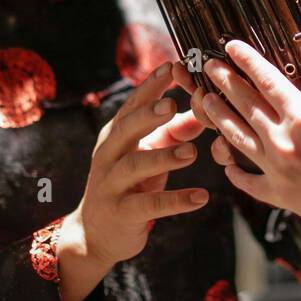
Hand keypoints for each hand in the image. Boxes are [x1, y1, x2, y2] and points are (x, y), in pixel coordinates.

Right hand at [59, 64, 207, 300]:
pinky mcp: (121, 213)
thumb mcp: (149, 153)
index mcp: (116, 135)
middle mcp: (109, 155)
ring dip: (163, 157)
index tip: (170, 66)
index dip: (150, 86)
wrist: (96, 234)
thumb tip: (205, 108)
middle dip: (147, 115)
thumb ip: (176, 131)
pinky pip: (150, 205)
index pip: (132, 104)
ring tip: (192, 153)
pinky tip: (201, 197)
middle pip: (126, 129)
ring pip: (134, 166)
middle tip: (172, 103)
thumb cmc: (129, 184)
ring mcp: (111, 184)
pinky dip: (176, 201)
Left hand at [199, 38, 300, 237]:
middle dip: (224, 82)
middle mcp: (282, 141)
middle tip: (209, 68)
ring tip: (205, 103)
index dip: (247, 60)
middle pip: (245, 105)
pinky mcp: (278, 193)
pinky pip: (247, 181)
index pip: (266, 80)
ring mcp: (276, 169)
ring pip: (237, 138)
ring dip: (218, 118)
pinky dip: (234, 170)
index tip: (231, 47)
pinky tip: (226, 162)